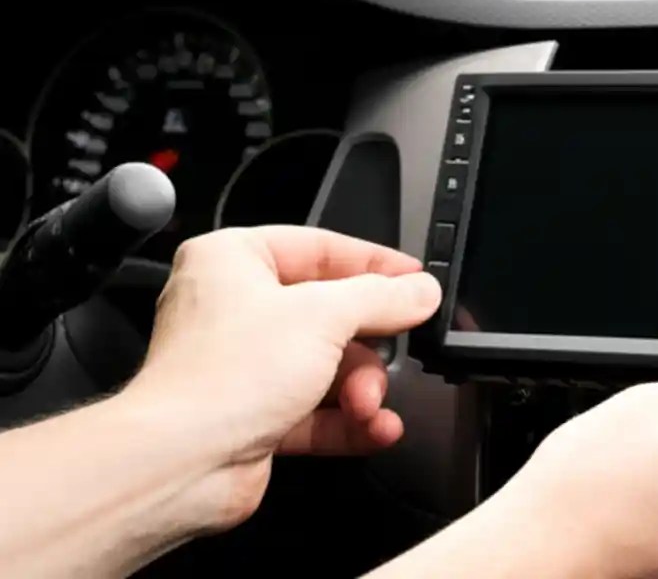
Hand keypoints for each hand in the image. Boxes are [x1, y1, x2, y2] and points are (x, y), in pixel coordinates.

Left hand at [126, 226, 439, 525]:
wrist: (182, 463)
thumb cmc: (220, 379)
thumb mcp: (325, 316)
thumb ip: (383, 297)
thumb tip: (420, 290)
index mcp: (233, 261)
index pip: (320, 248)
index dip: (374, 264)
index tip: (415, 281)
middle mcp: (233, 309)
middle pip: (330, 313)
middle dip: (368, 346)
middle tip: (396, 349)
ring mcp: (244, 365)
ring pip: (328, 367)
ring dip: (361, 390)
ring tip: (368, 405)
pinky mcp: (255, 416)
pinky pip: (318, 412)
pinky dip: (349, 423)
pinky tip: (375, 429)